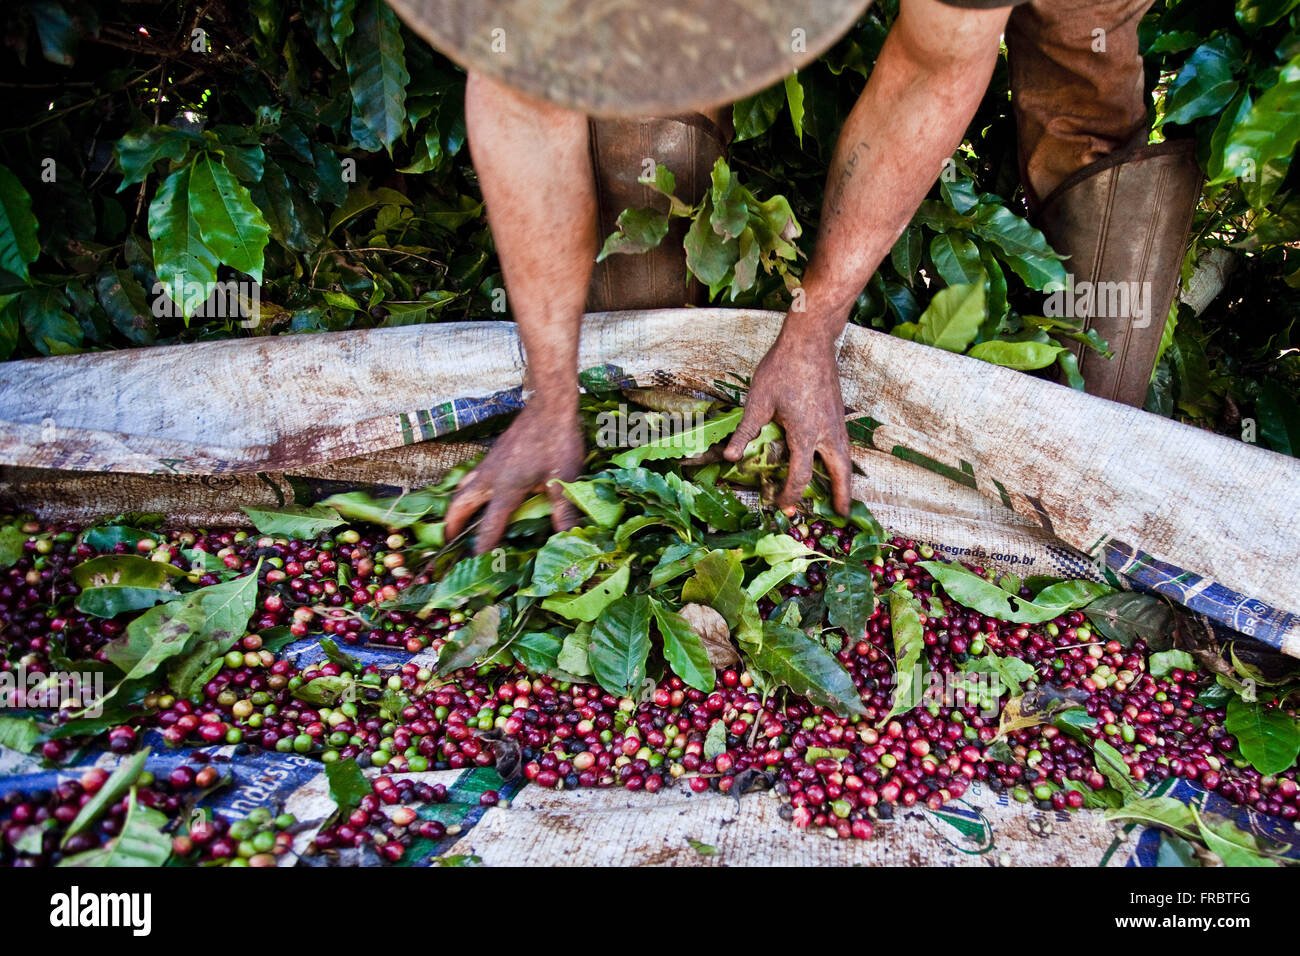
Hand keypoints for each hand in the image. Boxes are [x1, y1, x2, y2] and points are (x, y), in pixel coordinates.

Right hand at [444, 400, 584, 553]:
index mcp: (506, 489)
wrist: (550, 406)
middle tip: (448, 543)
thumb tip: (568, 538)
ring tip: (455, 520)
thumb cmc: (558, 442)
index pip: (488, 526)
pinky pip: (471, 476)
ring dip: (455, 506)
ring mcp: (489, 464)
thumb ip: (563, 511)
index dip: (481, 548)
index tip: (474, 564)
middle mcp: (490, 478)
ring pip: (462, 488)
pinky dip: (466, 489)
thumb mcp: (565, 480)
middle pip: (460, 506)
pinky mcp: (494, 454)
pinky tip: (478, 492)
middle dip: (452, 526)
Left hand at [723, 332, 851, 513]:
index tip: (783, 506)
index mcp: (805, 434)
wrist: (809, 341)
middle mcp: (827, 433)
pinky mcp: (839, 413)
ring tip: (845, 496)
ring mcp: (837, 422)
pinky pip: (846, 446)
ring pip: (847, 460)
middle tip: (841, 515)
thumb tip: (728, 457)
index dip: (790, 494)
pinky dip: (845, 462)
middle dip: (840, 496)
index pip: (800, 475)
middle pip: (838, 473)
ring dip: (846, 480)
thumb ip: (746, 431)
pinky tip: (839, 463)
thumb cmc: (782, 368)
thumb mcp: (758, 401)